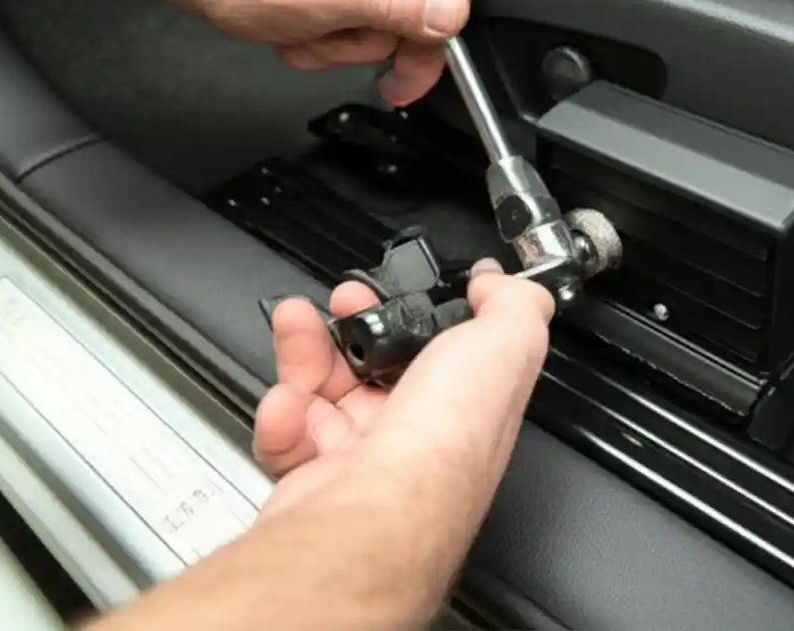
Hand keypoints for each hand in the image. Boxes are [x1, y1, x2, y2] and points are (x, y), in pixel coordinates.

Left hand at [162, 0, 478, 105]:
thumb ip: (392, 7)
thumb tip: (452, 15)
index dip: (442, 25)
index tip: (411, 58)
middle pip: (424, 5)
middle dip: (377, 41)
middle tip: (334, 47)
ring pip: (386, 18)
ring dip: (343, 40)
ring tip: (301, 31)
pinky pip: (358, 10)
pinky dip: (329, 30)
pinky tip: (298, 27)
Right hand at [254, 259, 553, 520]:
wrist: (374, 512)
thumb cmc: (445, 445)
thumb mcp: (508, 344)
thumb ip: (513, 304)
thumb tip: (501, 281)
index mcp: (468, 403)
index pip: (445, 350)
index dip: (420, 312)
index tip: (399, 286)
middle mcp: (419, 435)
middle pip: (377, 364)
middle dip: (353, 323)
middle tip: (341, 303)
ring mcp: (366, 460)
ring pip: (325, 391)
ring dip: (304, 352)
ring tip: (296, 326)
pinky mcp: (316, 481)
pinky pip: (288, 434)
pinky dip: (280, 414)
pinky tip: (288, 404)